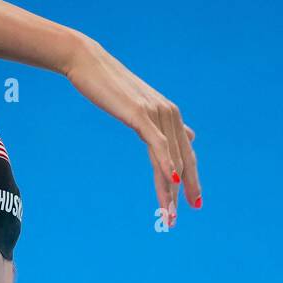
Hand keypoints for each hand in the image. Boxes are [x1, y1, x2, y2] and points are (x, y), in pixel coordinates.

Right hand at [62, 32, 199, 226]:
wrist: (88, 64)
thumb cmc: (109, 86)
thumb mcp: (140, 107)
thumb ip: (162, 124)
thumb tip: (189, 135)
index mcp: (171, 116)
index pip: (186, 154)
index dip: (192, 179)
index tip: (194, 203)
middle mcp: (170, 114)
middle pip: (182, 160)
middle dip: (184, 191)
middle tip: (178, 219)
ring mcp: (157, 113)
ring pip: (170, 158)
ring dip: (171, 190)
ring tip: (169, 214)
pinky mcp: (141, 114)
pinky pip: (158, 145)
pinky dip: (166, 165)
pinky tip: (171, 183)